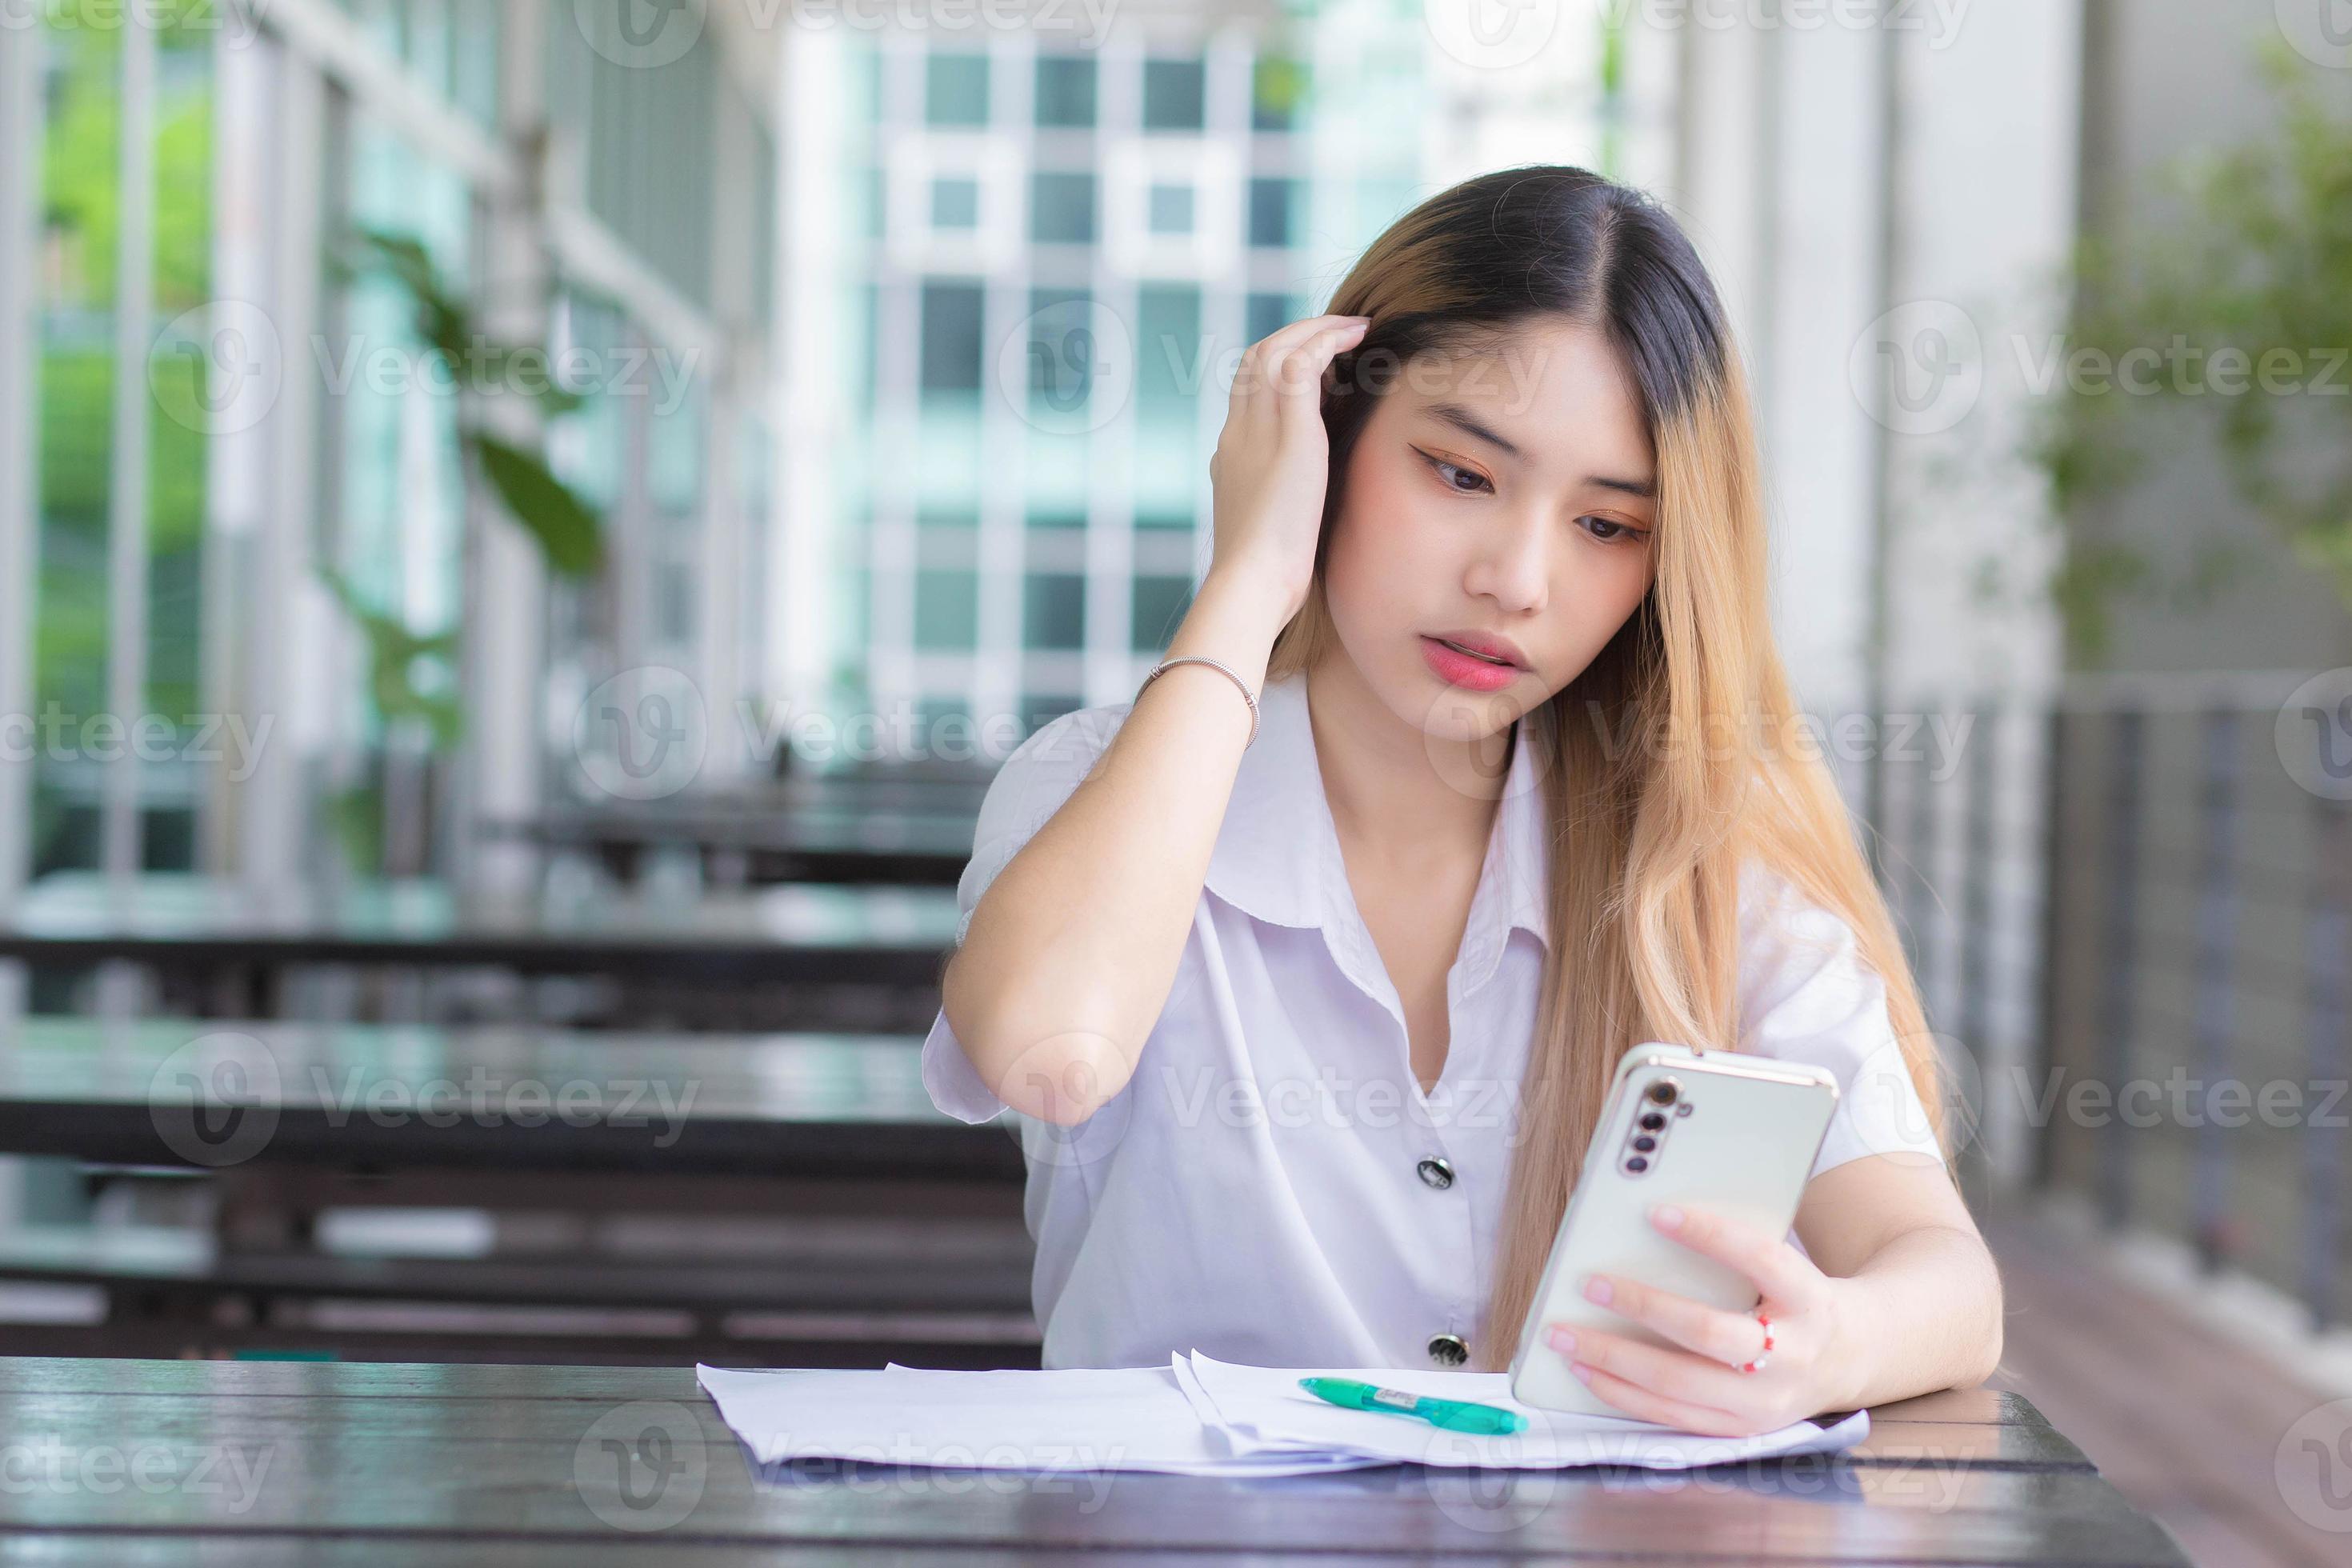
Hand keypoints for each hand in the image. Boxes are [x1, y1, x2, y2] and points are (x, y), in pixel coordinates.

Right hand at [1202, 313, 1370, 628]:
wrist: (1250, 585)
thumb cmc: (1267, 575)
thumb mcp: (1271, 528)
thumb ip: (1281, 505)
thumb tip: (1301, 503)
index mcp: (1231, 455)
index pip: (1247, 391)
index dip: (1279, 367)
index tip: (1320, 368)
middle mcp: (1237, 433)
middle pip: (1254, 359)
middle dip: (1295, 337)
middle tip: (1339, 335)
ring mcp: (1257, 429)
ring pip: (1273, 349)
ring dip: (1315, 330)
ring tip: (1354, 329)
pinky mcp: (1287, 433)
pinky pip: (1301, 363)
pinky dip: (1327, 340)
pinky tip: (1356, 339)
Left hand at [1540, 1204, 1852, 1437]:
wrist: (1846, 1359)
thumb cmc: (1795, 1299)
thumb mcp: (1786, 1268)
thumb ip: (1735, 1252)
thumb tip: (1650, 1221)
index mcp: (1808, 1300)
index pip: (1761, 1260)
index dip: (1710, 1236)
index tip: (1656, 1213)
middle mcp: (1791, 1356)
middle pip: (1708, 1332)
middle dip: (1642, 1307)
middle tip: (1590, 1284)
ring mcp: (1764, 1402)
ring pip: (1678, 1383)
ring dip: (1612, 1358)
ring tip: (1564, 1336)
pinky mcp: (1738, 1429)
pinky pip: (1669, 1414)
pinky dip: (1620, 1392)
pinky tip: (1585, 1370)